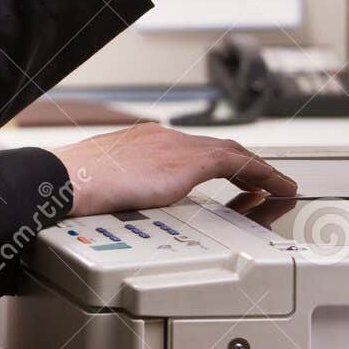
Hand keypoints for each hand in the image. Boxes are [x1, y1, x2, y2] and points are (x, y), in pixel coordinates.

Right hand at [51, 122, 297, 217]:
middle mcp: (165, 138)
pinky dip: (264, 175)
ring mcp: (177, 147)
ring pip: (235, 154)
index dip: (217, 164)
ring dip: (260, 173)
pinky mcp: (189, 162)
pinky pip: (241, 166)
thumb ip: (122, 191)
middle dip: (246, 168)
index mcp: (145, 141)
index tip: (230, 179)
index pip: (193, 150)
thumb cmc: (74, 185)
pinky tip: (280, 188)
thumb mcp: (103, 185)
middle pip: (219, 149)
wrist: (68, 177)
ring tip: (280, 189)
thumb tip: (119, 209)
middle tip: (264, 185)